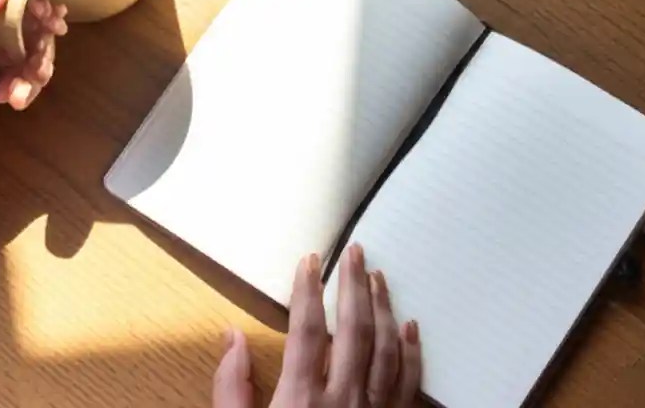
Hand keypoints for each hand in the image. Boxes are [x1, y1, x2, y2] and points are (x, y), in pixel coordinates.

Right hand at [214, 244, 421, 407]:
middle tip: (356, 251)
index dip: (309, 290)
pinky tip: (409, 326)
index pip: (308, 330)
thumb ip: (232, 389)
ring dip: (384, 308)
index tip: (309, 260)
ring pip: (388, 349)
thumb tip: (231, 337)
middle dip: (355, 285)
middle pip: (355, 329)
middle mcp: (345, 402)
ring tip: (379, 277)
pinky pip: (410, 382)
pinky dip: (412, 350)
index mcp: (302, 401)